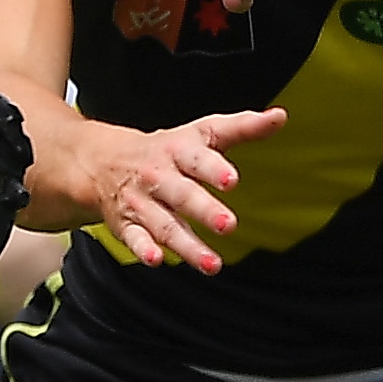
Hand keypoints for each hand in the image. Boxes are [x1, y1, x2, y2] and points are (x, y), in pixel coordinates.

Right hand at [85, 104, 284, 273]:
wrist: (102, 161)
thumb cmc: (166, 149)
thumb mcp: (201, 133)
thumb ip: (241, 128)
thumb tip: (280, 117)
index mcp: (177, 151)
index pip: (196, 158)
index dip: (212, 168)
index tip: (231, 180)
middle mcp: (158, 176)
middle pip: (181, 194)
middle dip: (203, 210)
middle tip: (228, 225)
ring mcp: (141, 202)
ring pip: (164, 224)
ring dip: (186, 245)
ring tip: (211, 264)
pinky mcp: (127, 225)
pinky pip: (134, 238)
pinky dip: (143, 249)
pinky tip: (156, 260)